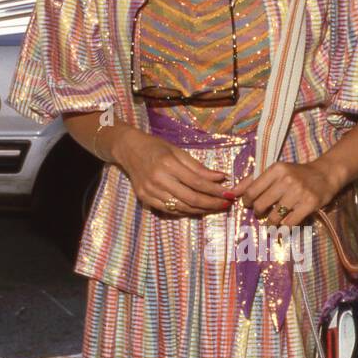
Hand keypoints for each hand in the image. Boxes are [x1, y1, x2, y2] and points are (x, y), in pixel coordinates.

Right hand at [117, 127, 231, 215]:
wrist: (128, 149)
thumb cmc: (155, 147)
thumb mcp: (178, 151)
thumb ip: (198, 168)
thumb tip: (220, 178)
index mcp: (168, 165)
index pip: (198, 183)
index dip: (215, 191)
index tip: (230, 194)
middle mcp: (158, 180)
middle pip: (191, 198)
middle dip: (212, 203)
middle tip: (227, 204)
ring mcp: (150, 192)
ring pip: (182, 207)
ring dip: (202, 210)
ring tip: (215, 207)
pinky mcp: (145, 199)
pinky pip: (170, 210)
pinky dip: (186, 211)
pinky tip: (197, 208)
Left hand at [225, 158, 341, 227]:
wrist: (325, 174)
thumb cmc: (296, 173)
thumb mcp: (275, 171)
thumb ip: (253, 180)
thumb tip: (232, 192)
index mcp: (276, 169)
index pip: (252, 191)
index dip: (247, 202)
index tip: (249, 205)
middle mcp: (287, 179)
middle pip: (261, 205)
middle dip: (258, 213)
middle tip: (261, 213)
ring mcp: (299, 192)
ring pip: (274, 216)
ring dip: (270, 223)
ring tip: (272, 222)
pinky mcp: (309, 204)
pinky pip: (290, 223)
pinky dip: (283, 228)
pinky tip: (282, 227)